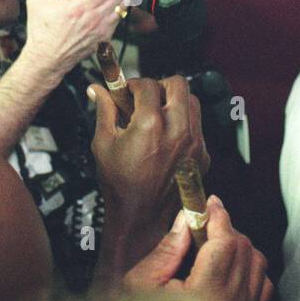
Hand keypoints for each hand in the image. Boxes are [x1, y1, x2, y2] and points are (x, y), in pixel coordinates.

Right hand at [21, 0, 128, 79]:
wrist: (46, 59)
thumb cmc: (41, 33)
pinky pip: (119, 20)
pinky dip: (115, 12)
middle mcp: (94, 18)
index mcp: (79, 6)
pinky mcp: (104, 39)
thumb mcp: (35, 0)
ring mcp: (102, 29)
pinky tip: (104, 10)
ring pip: (124, 6)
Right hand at [90, 75, 196, 225]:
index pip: (148, 85)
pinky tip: (166, 136)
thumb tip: (97, 89)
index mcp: (150, 125)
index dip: (133, 85)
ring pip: (192, 102)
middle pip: (178, 84)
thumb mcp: (103, 143)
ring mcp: (194, 143)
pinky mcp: (202, 155)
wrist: (141, 216)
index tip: (126, 92)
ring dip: (175, 101)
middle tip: (146, 96)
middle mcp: (177, 131)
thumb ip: (104, 110)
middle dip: (160, 85)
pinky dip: (183, 123)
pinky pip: (197, 126)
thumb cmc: (120, 184)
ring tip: (157, 114)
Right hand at [123, 196, 272, 300]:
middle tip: (202, 226)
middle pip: (244, 248)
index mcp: (206, 295)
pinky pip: (264, 284)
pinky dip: (251, 269)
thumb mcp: (143, 283)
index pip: (225, 242)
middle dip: (225, 230)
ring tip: (212, 250)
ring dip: (239, 248)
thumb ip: (168, 248)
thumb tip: (187, 218)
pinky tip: (229, 270)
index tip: (209, 203)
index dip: (218, 216)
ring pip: (258, 263)